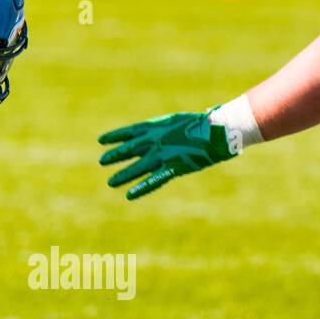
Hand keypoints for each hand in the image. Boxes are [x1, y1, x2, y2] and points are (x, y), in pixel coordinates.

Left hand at [98, 110, 236, 199]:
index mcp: (157, 126)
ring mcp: (162, 154)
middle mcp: (155, 140)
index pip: (131, 131)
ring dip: (123, 175)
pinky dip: (141, 188)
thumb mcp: (182, 122)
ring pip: (137, 167)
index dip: (116, 136)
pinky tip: (129, 195)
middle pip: (130, 149)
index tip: (102, 140)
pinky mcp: (173, 167)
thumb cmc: (206, 123)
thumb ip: (171, 129)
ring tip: (110, 182)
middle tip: (102, 161)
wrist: (217, 130)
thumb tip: (166, 132)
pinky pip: (153, 180)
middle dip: (116, 155)